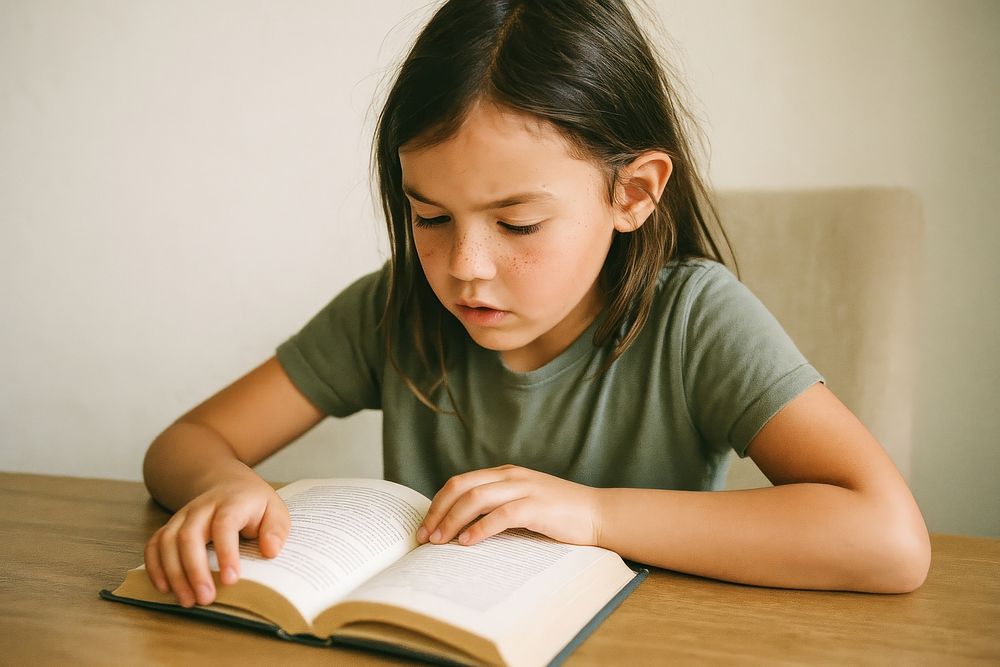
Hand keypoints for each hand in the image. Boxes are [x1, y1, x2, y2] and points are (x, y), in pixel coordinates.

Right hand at [143, 476, 288, 607]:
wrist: (227, 484)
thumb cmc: (253, 504)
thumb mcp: (274, 510)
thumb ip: (276, 529)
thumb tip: (270, 551)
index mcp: (232, 502)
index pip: (224, 525)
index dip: (226, 552)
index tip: (231, 579)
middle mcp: (202, 508)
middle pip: (189, 535)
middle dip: (195, 570)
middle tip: (206, 598)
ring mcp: (183, 516)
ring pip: (168, 541)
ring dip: (174, 574)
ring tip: (187, 601)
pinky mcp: (171, 526)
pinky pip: (154, 544)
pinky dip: (155, 566)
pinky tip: (165, 588)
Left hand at [415, 464, 602, 547]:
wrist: (598, 514)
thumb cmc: (559, 515)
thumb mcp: (523, 504)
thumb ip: (497, 508)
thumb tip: (460, 530)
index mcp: (504, 474)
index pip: (459, 482)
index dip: (437, 504)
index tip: (424, 527)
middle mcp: (510, 476)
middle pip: (461, 487)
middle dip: (437, 512)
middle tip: (424, 537)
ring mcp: (524, 489)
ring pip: (476, 499)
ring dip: (452, 521)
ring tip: (440, 542)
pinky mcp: (537, 506)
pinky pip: (501, 515)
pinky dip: (480, 529)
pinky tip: (467, 543)